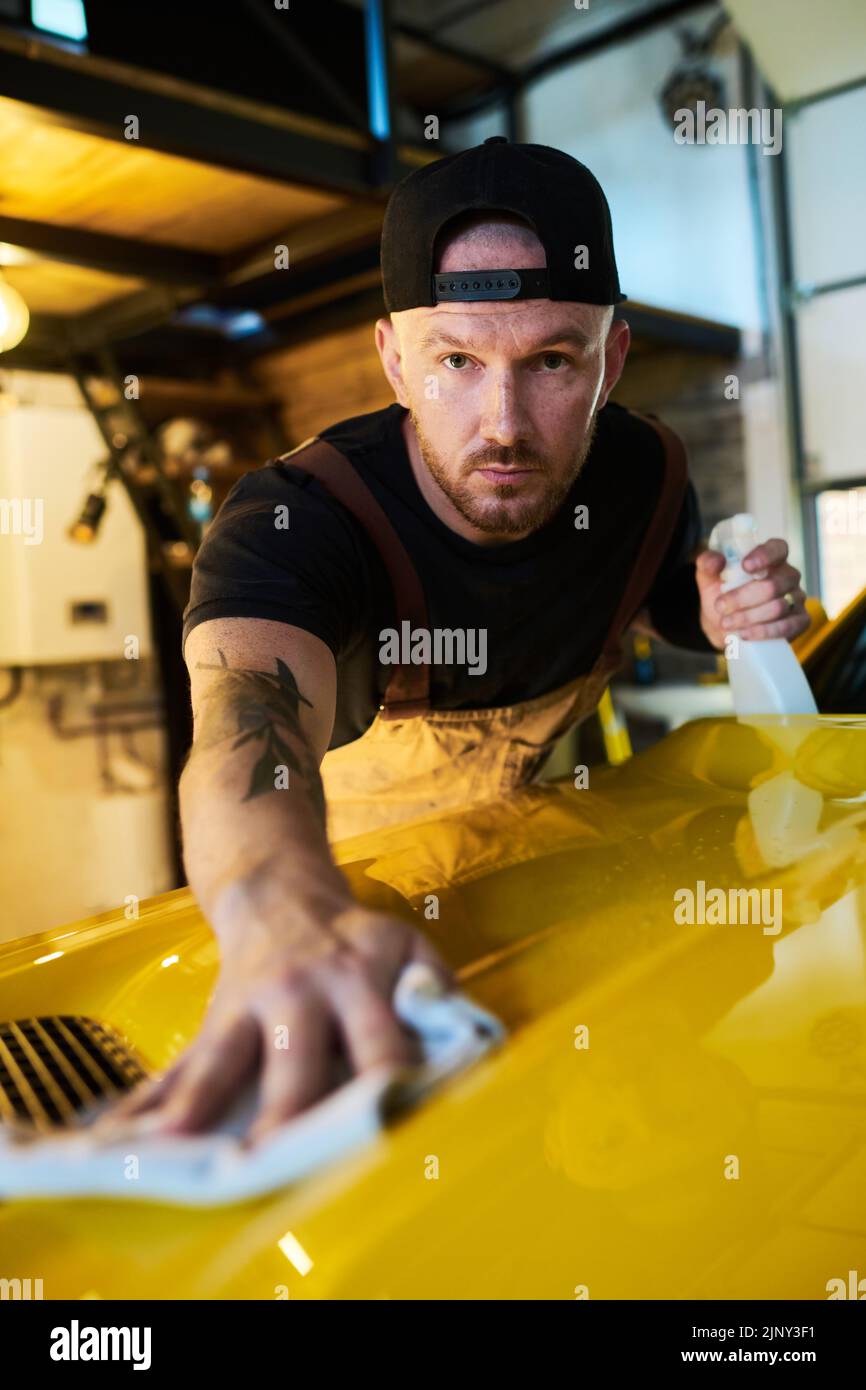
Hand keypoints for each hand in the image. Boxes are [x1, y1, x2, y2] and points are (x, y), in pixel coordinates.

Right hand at [92, 899, 454, 1146]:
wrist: (278, 891)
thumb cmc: (354, 937)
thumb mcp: (406, 944)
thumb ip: (436, 986)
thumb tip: (465, 1038)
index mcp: (359, 977)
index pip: (379, 1039)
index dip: (386, 1081)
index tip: (388, 1122)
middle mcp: (301, 991)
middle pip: (297, 1059)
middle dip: (290, 1110)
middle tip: (282, 1157)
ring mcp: (249, 1004)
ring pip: (224, 1059)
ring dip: (203, 1103)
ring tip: (180, 1143)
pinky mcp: (214, 1018)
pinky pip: (184, 1063)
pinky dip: (154, 1100)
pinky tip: (129, 1133)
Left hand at [695, 538, 809, 649]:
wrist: (725, 624)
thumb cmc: (722, 593)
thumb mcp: (708, 577)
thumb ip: (707, 563)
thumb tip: (716, 561)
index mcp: (771, 557)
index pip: (777, 548)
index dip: (764, 556)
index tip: (745, 566)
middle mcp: (788, 575)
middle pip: (773, 585)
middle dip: (743, 598)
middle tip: (720, 606)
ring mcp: (797, 598)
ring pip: (778, 607)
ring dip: (748, 617)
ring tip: (726, 623)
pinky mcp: (800, 621)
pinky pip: (789, 626)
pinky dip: (764, 632)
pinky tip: (745, 634)